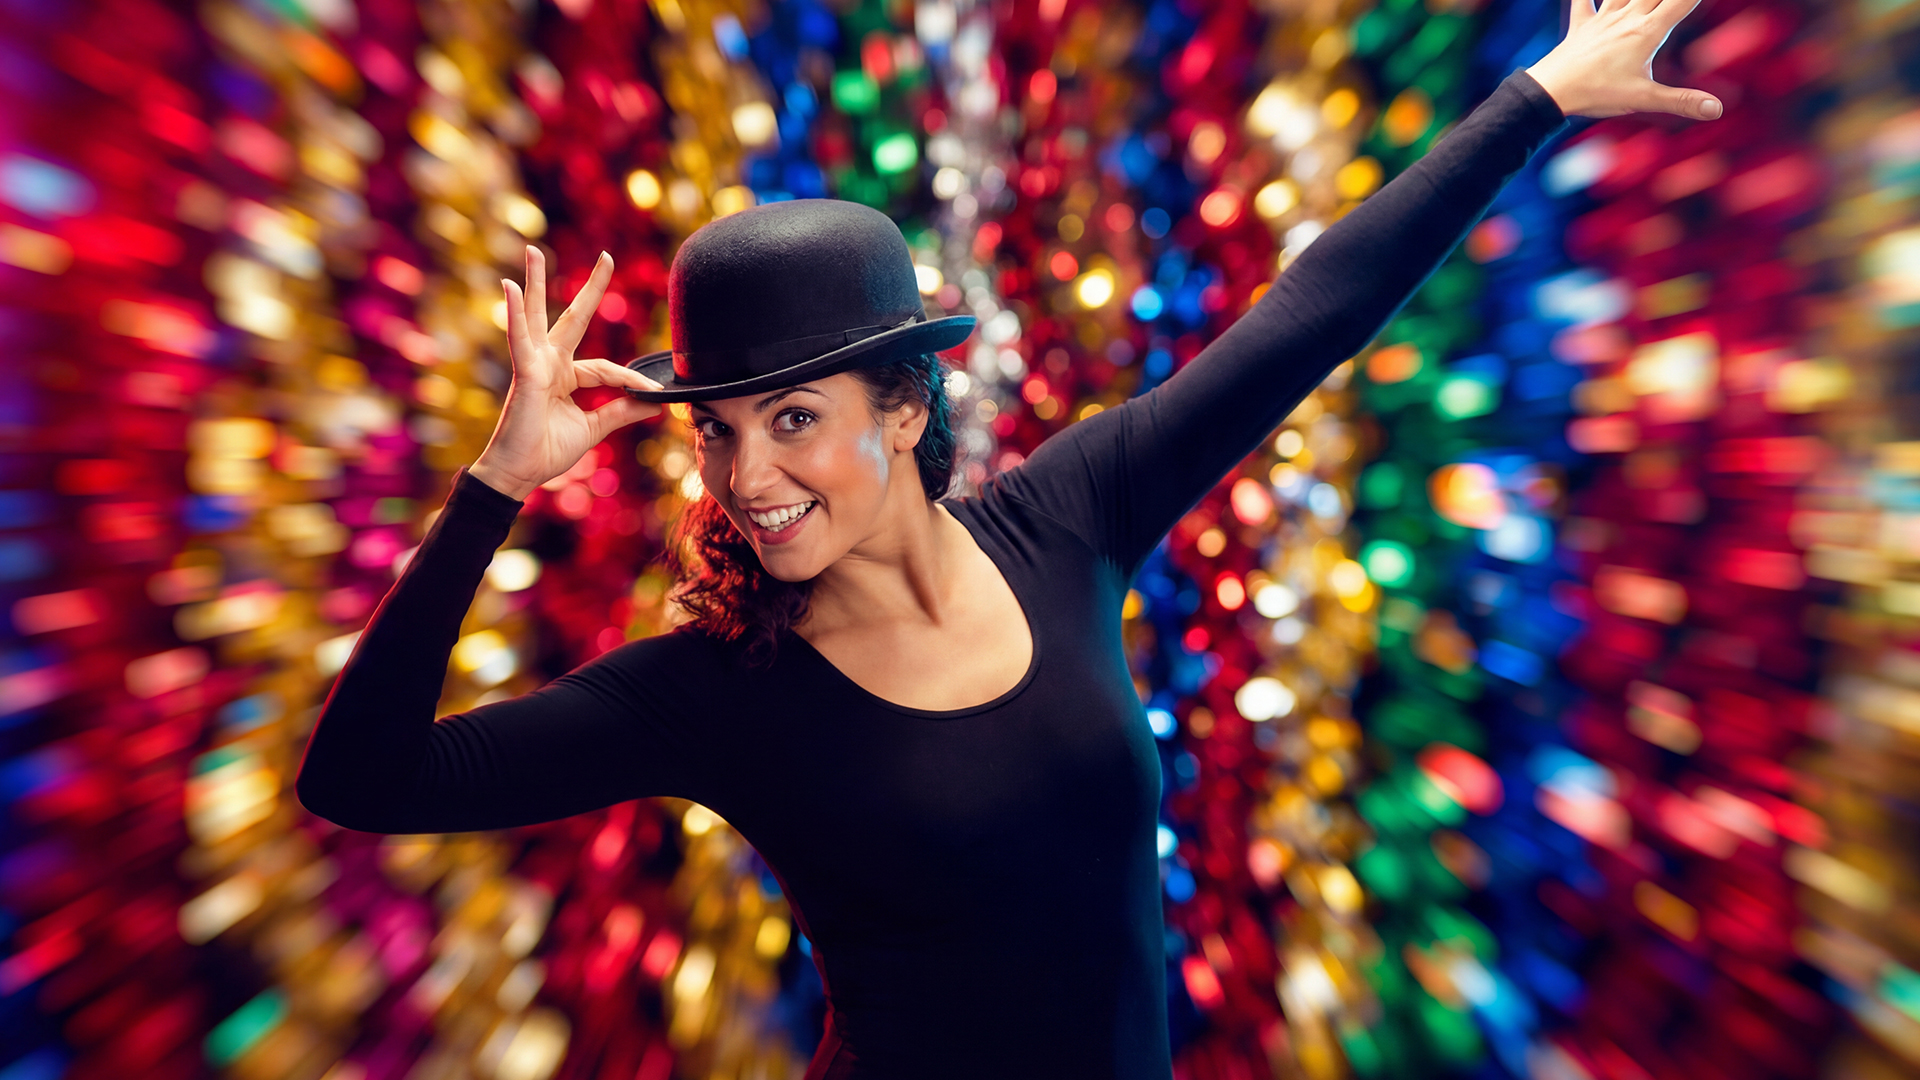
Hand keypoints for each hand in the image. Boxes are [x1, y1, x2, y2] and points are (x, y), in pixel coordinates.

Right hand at [469, 246, 665, 500]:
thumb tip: (653, 403)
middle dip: (591, 288)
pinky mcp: (523, 374)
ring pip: (537, 317)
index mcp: (566, 375)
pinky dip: (515, 314)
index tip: (656, 393)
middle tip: (607, 256)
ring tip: (533, 251)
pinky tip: (510, 288)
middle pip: (573, 318)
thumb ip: (620, 411)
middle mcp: (550, 363)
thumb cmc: (546, 450)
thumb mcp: (594, 428)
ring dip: (533, 282)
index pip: (607, 368)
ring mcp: (534, 365)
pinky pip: (520, 339)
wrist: (519, 474)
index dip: (632, 380)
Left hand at [1525, 0, 1722, 120]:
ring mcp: (1602, 19)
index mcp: (1647, 32)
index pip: (1682, 2)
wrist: (1552, 90)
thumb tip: (1716, 110)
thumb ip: (1681, 101)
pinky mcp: (1580, 25)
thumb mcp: (1643, 99)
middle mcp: (1627, 18)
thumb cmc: (1597, 93)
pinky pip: (1581, 1)